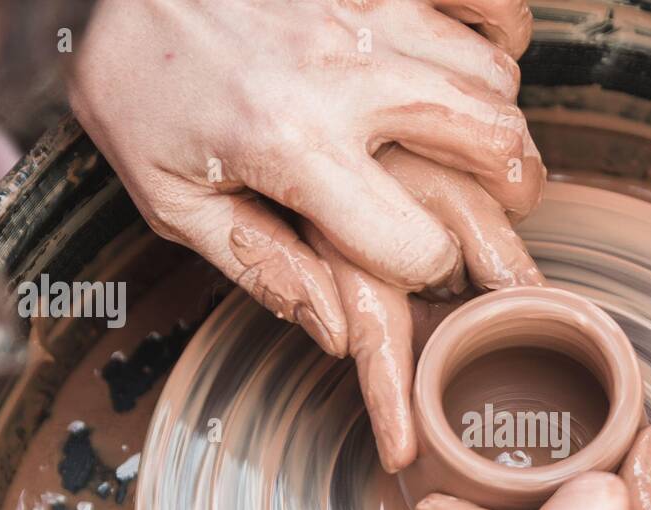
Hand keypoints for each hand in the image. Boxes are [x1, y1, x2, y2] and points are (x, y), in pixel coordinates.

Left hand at [71, 0, 544, 467]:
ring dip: (500, 118)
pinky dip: (503, 31)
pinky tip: (476, 57)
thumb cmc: (135, 78)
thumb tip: (338, 336)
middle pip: (494, 148)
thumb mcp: (169, 196)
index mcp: (291, 145)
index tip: (418, 262)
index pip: (417, 245)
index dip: (429, 271)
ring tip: (477, 137)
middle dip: (515, 195)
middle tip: (504, 204)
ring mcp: (369, 9)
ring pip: (497, 76)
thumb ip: (260, 265)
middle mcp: (345, 74)